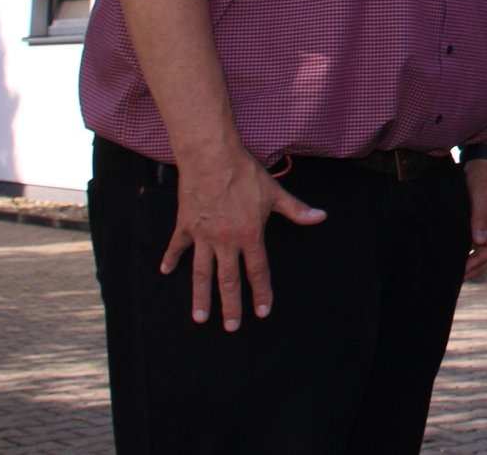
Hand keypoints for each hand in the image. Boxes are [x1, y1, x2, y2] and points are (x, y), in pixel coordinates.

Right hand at [163, 145, 326, 329]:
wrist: (212, 157)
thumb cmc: (245, 174)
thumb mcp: (275, 192)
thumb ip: (296, 209)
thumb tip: (320, 217)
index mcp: (250, 235)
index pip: (258, 270)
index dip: (261, 292)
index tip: (262, 311)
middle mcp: (226, 241)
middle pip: (229, 280)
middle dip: (231, 306)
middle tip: (231, 327)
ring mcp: (204, 235)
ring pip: (202, 273)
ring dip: (201, 296)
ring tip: (200, 317)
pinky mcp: (186, 225)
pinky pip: (177, 246)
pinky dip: (171, 258)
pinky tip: (165, 271)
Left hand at [461, 159, 486, 281]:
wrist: (481, 162)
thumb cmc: (481, 178)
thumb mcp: (480, 197)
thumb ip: (480, 219)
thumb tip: (478, 242)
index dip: (478, 261)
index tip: (463, 270)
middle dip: (478, 267)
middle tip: (461, 277)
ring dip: (476, 261)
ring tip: (462, 271)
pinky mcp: (486, 219)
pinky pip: (482, 240)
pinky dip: (474, 251)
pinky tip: (464, 254)